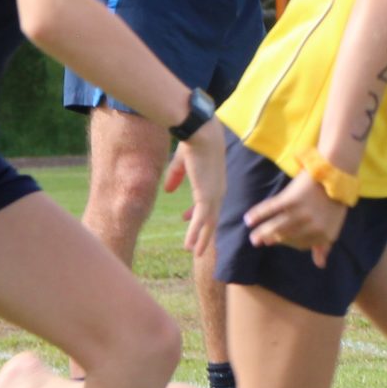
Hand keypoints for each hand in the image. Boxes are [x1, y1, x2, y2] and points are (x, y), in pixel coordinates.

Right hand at [174, 123, 226, 258]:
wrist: (201, 134)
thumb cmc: (193, 142)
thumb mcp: (181, 163)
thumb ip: (176, 176)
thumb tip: (168, 191)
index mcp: (214, 182)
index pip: (208, 203)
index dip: (198, 214)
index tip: (185, 218)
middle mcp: (218, 191)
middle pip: (212, 217)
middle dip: (203, 232)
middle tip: (195, 245)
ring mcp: (214, 196)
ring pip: (209, 223)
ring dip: (200, 239)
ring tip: (194, 253)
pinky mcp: (207, 198)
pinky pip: (201, 221)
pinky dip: (195, 234)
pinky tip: (189, 245)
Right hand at [242, 167, 348, 266]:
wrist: (335, 173)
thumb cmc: (334, 200)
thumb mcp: (334, 225)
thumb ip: (324, 245)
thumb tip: (319, 265)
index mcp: (323, 235)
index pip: (300, 245)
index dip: (288, 243)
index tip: (277, 239)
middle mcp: (311, 227)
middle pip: (287, 237)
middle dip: (272, 239)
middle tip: (259, 241)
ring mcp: (300, 213)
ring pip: (277, 226)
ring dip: (262, 233)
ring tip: (253, 238)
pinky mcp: (290, 199)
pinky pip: (270, 209)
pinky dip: (258, 214)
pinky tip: (248, 219)